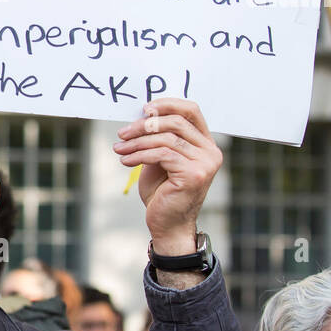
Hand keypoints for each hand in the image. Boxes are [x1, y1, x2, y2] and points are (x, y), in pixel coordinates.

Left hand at [113, 99, 221, 254]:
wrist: (168, 225)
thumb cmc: (163, 192)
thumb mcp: (160, 159)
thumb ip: (158, 138)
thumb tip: (142, 117)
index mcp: (205, 143)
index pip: (191, 110)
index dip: (167, 104)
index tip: (143, 108)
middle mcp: (210, 151)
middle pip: (176, 122)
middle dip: (144, 125)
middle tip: (122, 134)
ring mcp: (205, 163)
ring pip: (166, 138)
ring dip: (137, 142)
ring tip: (119, 149)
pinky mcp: (193, 175)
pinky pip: (161, 155)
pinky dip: (139, 155)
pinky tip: (125, 160)